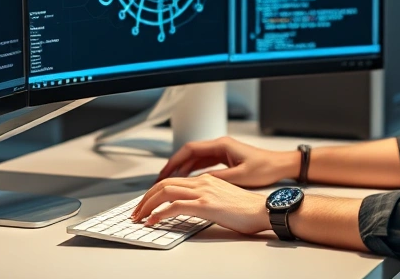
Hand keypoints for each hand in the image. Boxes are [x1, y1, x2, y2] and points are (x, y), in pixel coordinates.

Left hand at [131, 173, 270, 234]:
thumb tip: (193, 209)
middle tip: (136, 212)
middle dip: (145, 198)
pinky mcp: (205, 204)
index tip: (146, 204)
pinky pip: (174, 206)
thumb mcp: (223, 200)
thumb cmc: (248, 210)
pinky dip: (159, 213)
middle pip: (164, 183)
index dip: (155, 191)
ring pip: (165, 191)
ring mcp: (203, 192)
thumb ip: (207, 199)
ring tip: (139, 217)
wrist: (263, 210)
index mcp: (206, 179)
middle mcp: (202, 182)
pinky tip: (153, 221)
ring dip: (147, 205)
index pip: (173, 181)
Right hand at [155, 136, 296, 188]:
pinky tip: (186, 181)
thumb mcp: (239, 176)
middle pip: (189, 153)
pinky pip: (203, 163)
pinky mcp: (226, 158)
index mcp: (221, 145)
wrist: (281, 165)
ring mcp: (222, 151)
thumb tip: (197, 183)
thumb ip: (217, 178)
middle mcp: (220, 145)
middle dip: (174, 166)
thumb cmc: (265, 168)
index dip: (174, 161)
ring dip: (182, 169)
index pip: (190, 150)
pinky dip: (193, 171)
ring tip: (169, 182)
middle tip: (160, 179)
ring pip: (195, 158)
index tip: (163, 172)